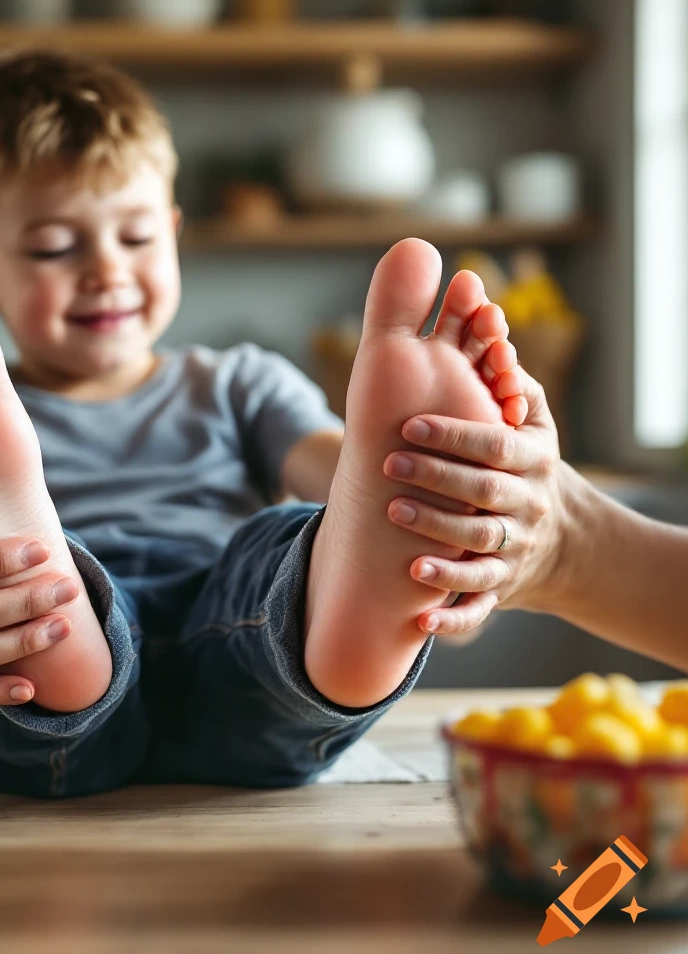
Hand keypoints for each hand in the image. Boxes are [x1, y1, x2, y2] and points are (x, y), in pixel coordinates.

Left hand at [382, 372, 568, 636]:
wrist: (564, 540)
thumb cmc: (528, 466)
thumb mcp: (534, 425)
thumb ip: (512, 385)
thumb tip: (490, 334)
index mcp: (531, 461)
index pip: (495, 445)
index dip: (456, 435)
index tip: (410, 425)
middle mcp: (527, 506)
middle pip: (484, 494)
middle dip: (437, 480)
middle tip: (389, 467)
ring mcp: (515, 550)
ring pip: (480, 548)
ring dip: (441, 543)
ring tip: (399, 529)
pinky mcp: (501, 588)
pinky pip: (478, 606)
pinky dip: (452, 617)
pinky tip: (419, 619)